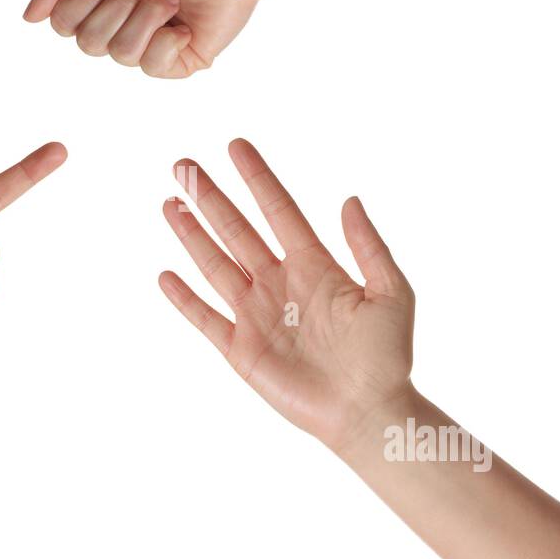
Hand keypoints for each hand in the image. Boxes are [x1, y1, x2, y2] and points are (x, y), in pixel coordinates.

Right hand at [22, 0, 270, 77]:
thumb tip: (29, 18)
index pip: (61, 23)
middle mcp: (120, 24)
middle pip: (85, 43)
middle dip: (113, 5)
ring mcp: (149, 46)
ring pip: (117, 55)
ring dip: (143, 17)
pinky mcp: (178, 63)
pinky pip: (151, 67)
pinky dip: (167, 37)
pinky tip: (184, 19)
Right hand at [158, 140, 414, 452]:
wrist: (369, 413)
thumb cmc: (388, 357)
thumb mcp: (393, 293)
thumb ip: (369, 246)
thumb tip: (350, 199)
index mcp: (315, 266)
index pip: (278, 210)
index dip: (258, 178)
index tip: (237, 145)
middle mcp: (280, 283)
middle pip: (237, 230)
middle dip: (210, 197)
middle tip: (184, 164)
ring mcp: (257, 315)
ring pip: (216, 264)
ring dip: (191, 234)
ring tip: (170, 201)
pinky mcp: (241, 350)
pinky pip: (205, 318)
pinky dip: (185, 298)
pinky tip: (166, 274)